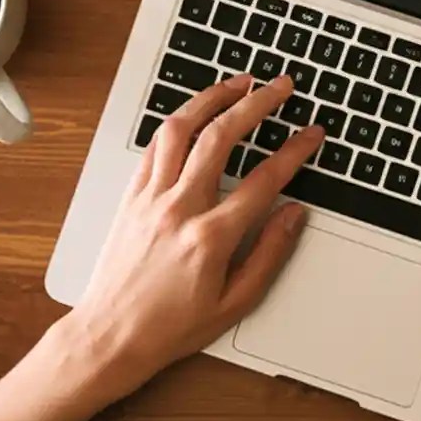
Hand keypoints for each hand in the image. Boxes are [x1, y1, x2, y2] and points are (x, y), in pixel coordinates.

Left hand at [61, 74, 323, 399]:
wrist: (109, 337)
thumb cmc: (170, 327)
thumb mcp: (235, 302)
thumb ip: (269, 253)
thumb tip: (294, 214)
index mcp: (211, 237)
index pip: (265, 179)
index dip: (295, 150)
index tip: (311, 133)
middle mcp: (179, 208)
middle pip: (221, 137)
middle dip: (256, 103)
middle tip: (279, 87)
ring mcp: (150, 198)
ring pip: (180, 129)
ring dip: (211, 99)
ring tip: (237, 83)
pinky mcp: (131, 197)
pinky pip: (153, 146)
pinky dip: (177, 122)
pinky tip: (194, 113)